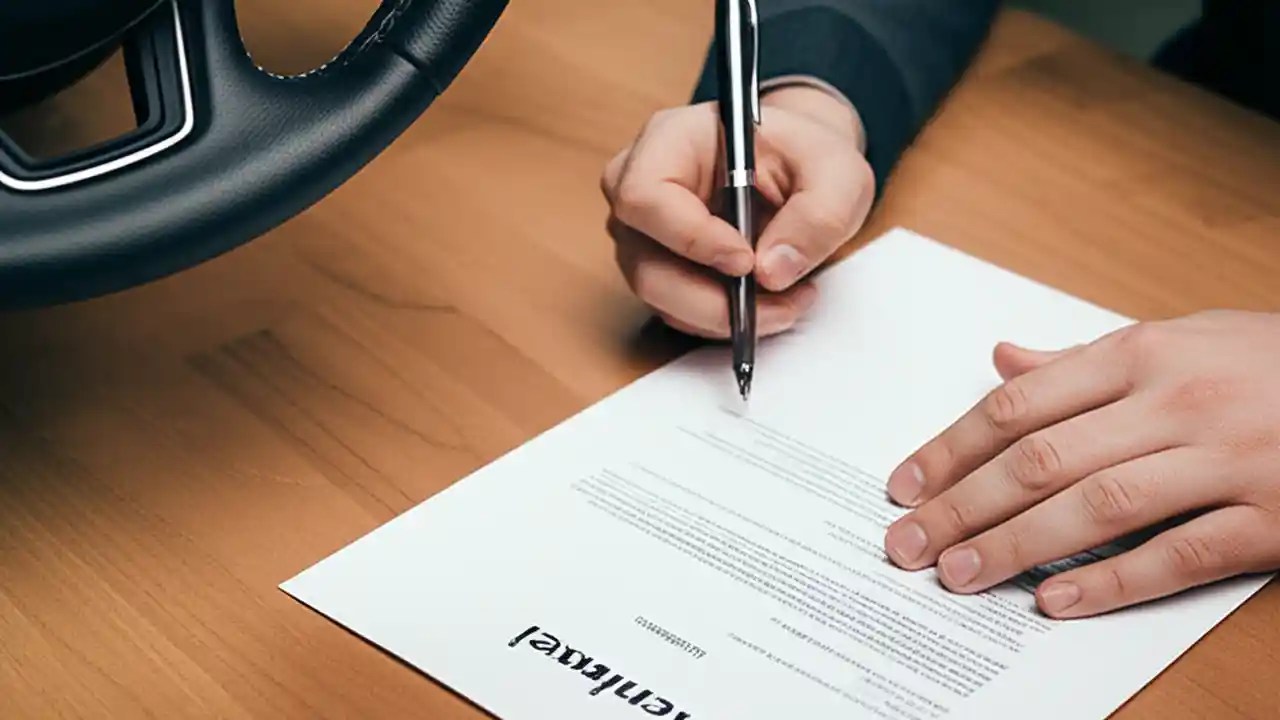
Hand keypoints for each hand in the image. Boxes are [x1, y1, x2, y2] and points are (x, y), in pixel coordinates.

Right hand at [600, 85, 872, 337]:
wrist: (800, 169)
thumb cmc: (807, 156)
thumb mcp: (837, 172)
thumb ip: (817, 216)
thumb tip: (770, 272)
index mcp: (671, 139)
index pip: (645, 196)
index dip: (690, 238)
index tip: (746, 261)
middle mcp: (640, 185)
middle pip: (644, 263)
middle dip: (711, 300)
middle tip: (777, 302)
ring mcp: (645, 233)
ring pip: (659, 297)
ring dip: (724, 316)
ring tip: (787, 301)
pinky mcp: (659, 267)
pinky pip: (677, 311)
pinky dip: (724, 320)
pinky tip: (770, 301)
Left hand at [882, 310, 1279, 617]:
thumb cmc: (1268, 362)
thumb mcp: (1178, 337)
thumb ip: (1084, 361)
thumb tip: (1002, 361)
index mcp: (1141, 353)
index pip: (1019, 406)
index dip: (951, 448)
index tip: (904, 485)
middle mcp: (1175, 402)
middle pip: (1040, 460)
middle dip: (961, 506)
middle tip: (907, 543)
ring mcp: (1225, 461)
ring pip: (1096, 507)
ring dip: (1016, 547)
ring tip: (958, 575)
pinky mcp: (1270, 518)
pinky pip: (1179, 554)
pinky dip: (1113, 581)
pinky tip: (1056, 603)